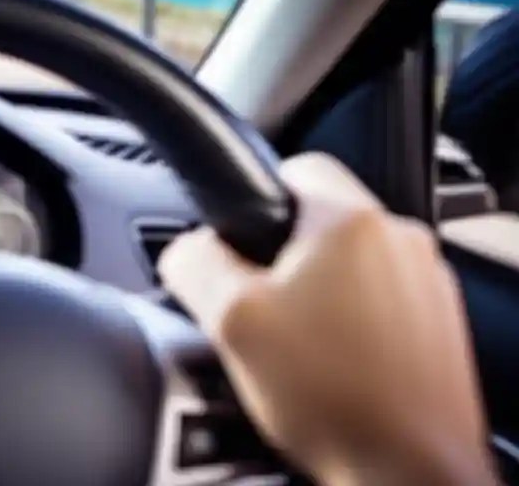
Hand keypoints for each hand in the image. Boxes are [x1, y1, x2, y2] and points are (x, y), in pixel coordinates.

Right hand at [160, 153, 494, 485]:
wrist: (406, 472)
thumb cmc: (335, 400)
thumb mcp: (230, 321)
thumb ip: (194, 263)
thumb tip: (184, 248)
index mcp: (353, 222)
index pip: (291, 167)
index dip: (249, 204)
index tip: (234, 247)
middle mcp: (403, 242)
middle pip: (316, 223)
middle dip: (278, 262)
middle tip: (257, 314)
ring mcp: (428, 285)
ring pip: (346, 266)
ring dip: (315, 296)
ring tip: (295, 350)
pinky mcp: (437, 327)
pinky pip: (376, 304)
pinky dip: (349, 327)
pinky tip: (329, 369)